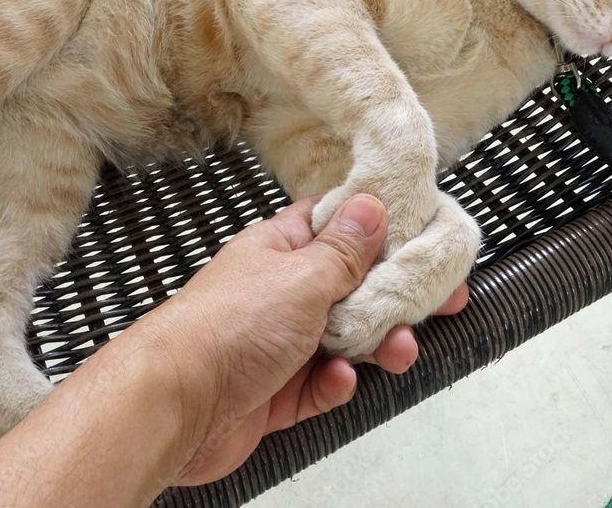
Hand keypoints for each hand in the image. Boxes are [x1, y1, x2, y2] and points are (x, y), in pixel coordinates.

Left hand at [128, 195, 467, 486]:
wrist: (173, 405)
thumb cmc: (224, 329)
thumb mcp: (302, 276)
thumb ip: (345, 250)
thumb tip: (371, 206)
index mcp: (282, 249)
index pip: (340, 225)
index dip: (384, 229)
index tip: (424, 236)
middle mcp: (281, 292)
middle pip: (353, 287)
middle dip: (394, 297)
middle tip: (438, 302)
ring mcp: (279, 343)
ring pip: (345, 339)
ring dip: (376, 344)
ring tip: (396, 348)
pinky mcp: (276, 390)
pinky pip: (322, 384)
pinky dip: (336, 384)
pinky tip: (336, 380)